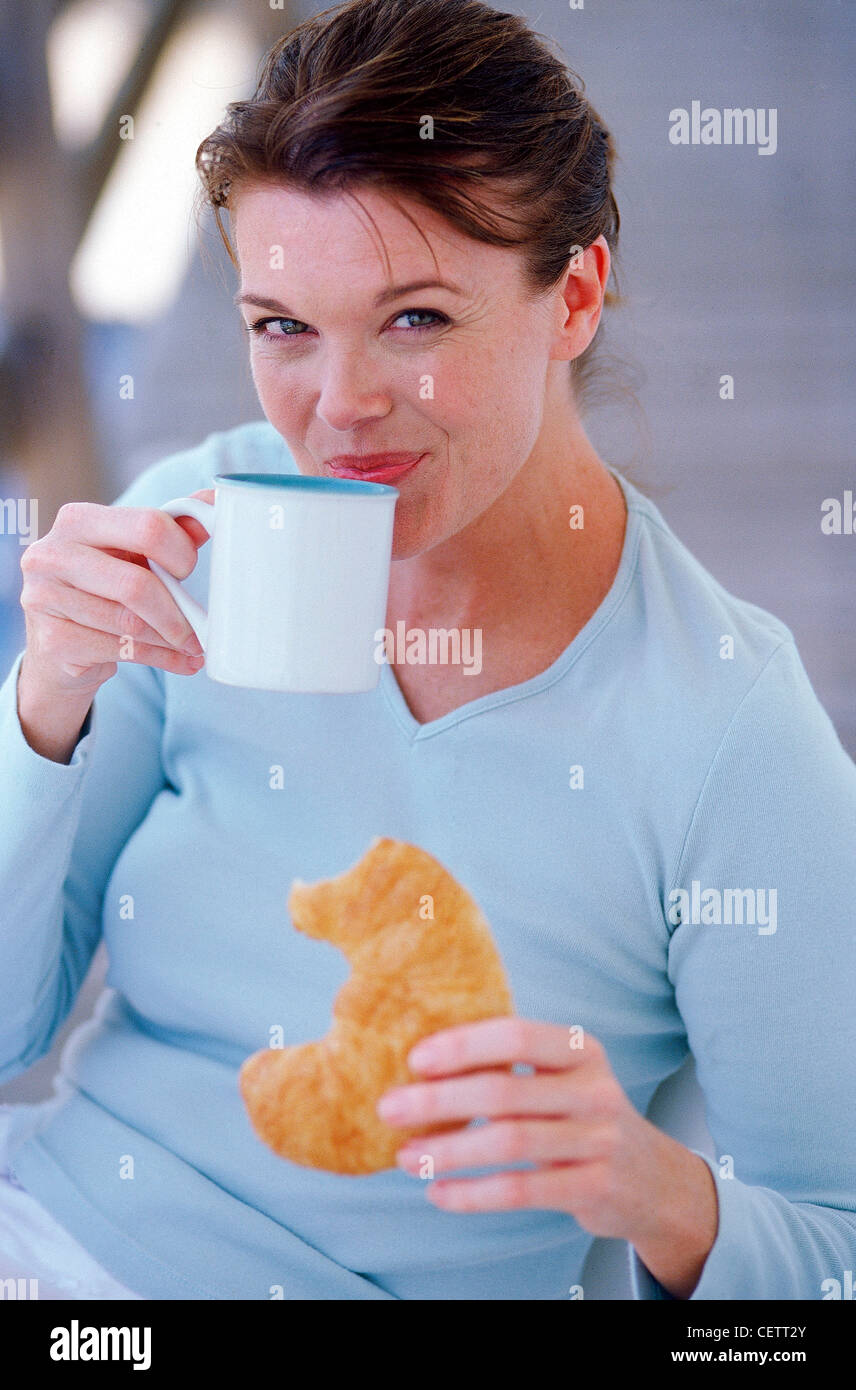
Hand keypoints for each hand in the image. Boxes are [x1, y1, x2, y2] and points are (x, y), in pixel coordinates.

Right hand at [18, 488, 214, 696]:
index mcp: (77, 521)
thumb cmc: (101, 589)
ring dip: (172, 640)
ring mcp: (44, 599)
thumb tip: (213, 500)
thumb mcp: (132, 553)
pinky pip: (122, 651)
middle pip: (137, 584)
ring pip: (132, 623)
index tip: (187, 571)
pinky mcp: (52, 641)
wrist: (58, 644)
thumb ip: (169, 529)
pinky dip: (161, 659)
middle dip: (178, 611)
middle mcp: (51, 555)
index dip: (182, 553)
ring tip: (193, 646)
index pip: (148, 527)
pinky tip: (179, 661)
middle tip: (199, 626)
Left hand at [378, 1017, 717, 1295]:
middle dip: (439, 1100)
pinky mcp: (594, 1187)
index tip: (415, 1058)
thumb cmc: (581, 1116)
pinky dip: (473, 1193)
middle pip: (504, 1090)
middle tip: (389, 1108)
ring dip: (449, 1151)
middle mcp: (593, 1089)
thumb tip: (420, 1062)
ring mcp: (598, 1140)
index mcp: (579, 1049)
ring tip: (406, 1156)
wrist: (652, 1179)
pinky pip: (522, 1190)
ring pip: (509, 1143)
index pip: (516, 1034)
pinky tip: (440, 1193)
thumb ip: (512, 1065)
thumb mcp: (562, 1077)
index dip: (463, 1045)